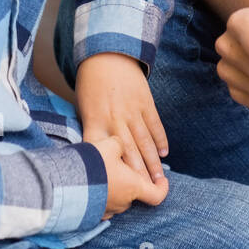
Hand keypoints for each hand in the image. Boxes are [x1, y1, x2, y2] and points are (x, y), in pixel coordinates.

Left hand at [76, 53, 167, 181]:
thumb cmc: (90, 85)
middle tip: (147, 194)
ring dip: (153, 163)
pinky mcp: (145, 102)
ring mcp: (132, 110)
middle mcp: (114, 118)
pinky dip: (160, 139)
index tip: (117, 189)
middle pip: (128, 152)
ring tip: (159, 181)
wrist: (107, 54)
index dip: (111, 171)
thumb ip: (91, 131)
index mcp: (95, 121)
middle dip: (138, 175)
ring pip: (144, 142)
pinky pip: (155, 124)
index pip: (102, 152)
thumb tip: (96, 157)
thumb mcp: (83, 108)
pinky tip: (165, 153)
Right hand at [94, 135, 168, 218]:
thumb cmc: (94, 164)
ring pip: (118, 198)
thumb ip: (120, 143)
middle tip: (122, 166)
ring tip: (104, 173)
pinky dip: (102, 195)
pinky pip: (102, 204)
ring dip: (116, 188)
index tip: (161, 179)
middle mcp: (123, 202)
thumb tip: (120, 142)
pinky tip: (93, 184)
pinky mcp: (93, 213)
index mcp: (133, 187)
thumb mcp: (110, 145)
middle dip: (132, 181)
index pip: (157, 194)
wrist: (67, 184)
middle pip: (136, 194)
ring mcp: (108, 210)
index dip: (162, 187)